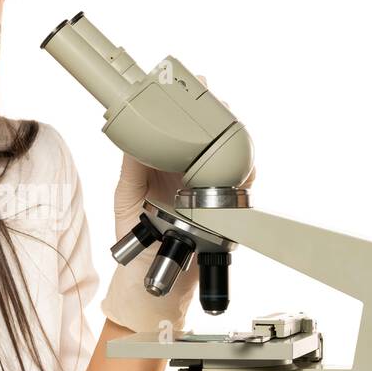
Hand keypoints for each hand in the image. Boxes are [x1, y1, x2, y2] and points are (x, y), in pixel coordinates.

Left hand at [100, 75, 252, 333]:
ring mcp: (209, 192)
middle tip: (218, 100)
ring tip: (230, 126)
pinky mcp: (224, 211)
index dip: (191, 106)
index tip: (197, 84)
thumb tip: (135, 136)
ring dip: (234, 140)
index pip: (182, 129)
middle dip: (218, 117)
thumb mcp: (127, 197)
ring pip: (229, 158)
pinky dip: (244, 172)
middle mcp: (189, 175)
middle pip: (212, 138)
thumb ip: (132, 166)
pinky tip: (241, 163)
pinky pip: (240, 186)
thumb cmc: (137, 244)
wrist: (151, 286)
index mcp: (165, 167)